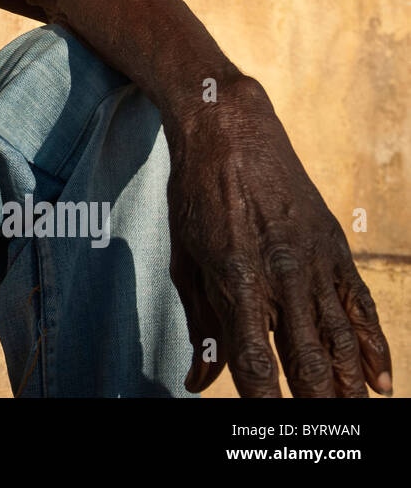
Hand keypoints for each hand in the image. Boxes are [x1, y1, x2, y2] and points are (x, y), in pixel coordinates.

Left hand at [167, 76, 392, 396]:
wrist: (230, 129)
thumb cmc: (196, 194)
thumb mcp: (184, 256)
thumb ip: (199, 323)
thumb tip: (197, 382)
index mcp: (234, 274)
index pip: (253, 355)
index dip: (263, 398)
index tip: (268, 426)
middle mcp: (280, 270)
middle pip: (304, 354)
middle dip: (314, 401)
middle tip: (321, 434)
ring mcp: (314, 258)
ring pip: (337, 336)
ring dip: (345, 383)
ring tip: (352, 417)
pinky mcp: (334, 245)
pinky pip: (358, 304)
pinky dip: (371, 344)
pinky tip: (378, 378)